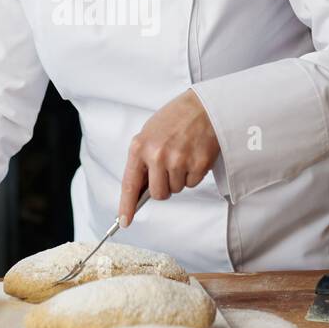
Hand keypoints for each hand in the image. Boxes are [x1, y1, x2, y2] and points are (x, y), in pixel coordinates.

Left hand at [118, 89, 219, 227]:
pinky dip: (194, 174)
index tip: (124, 221)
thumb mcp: (150, 133)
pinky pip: (192, 183)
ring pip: (177, 189)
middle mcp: (157, 155)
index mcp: (140, 147)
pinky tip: (194, 155)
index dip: (127, 206)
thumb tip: (141, 188)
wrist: (204, 106)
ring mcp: (179, 161)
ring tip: (183, 155)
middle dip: (164, 187)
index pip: (130, 184)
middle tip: (170, 169)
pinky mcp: (198, 164)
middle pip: (158, 194)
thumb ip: (143, 159)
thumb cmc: (176, 119)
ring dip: (180, 178)